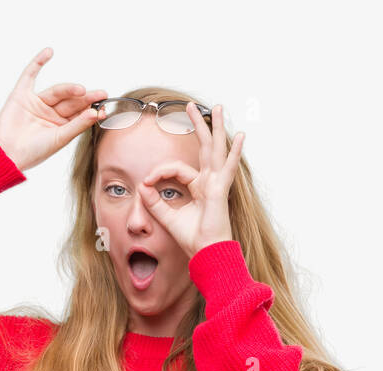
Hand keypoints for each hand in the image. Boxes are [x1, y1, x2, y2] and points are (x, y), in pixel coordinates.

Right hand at [0, 46, 105, 173]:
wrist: (7, 155)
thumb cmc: (33, 152)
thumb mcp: (60, 139)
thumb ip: (77, 125)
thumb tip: (95, 112)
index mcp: (61, 126)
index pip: (79, 113)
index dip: (91, 109)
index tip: (104, 107)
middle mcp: (50, 113)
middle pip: (70, 101)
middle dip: (84, 98)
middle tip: (100, 94)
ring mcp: (36, 102)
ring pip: (57, 91)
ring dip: (68, 88)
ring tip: (81, 89)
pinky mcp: (21, 95)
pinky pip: (30, 75)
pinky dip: (38, 62)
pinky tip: (49, 52)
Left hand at [138, 103, 244, 259]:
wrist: (206, 253)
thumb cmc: (192, 239)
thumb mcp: (167, 217)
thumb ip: (154, 202)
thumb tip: (141, 186)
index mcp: (198, 187)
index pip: (176, 169)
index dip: (159, 172)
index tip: (146, 182)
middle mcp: (209, 182)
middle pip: (203, 147)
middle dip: (197, 126)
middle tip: (190, 106)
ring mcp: (217, 183)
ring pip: (215, 149)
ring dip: (216, 127)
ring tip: (218, 108)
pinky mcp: (220, 190)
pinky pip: (228, 167)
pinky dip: (235, 152)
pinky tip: (241, 136)